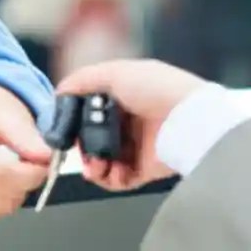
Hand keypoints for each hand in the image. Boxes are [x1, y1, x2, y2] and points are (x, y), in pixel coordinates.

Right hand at [57, 59, 204, 191]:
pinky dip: (110, 179)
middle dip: (83, 147)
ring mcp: (137, 145)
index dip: (76, 119)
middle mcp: (129, 120)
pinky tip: (108, 172)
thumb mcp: (115, 72)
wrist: (190, 118)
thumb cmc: (159, 88)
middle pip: (94, 138)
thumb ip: (83, 79)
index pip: (90, 109)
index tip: (66, 127)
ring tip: (94, 166)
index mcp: (123, 94)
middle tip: (78, 150)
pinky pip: (119, 178)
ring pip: (103, 160)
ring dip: (93, 165)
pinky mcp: (145, 168)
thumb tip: (60, 91)